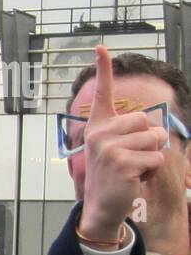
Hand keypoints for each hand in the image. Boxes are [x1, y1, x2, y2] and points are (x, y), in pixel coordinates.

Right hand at [78, 44, 165, 242]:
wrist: (102, 206)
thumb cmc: (113, 176)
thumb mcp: (115, 150)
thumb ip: (129, 133)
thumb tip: (157, 131)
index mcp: (97, 127)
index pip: (103, 93)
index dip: (104, 69)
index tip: (100, 48)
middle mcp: (99, 133)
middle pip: (144, 120)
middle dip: (149, 140)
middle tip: (132, 158)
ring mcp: (108, 147)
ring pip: (153, 139)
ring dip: (152, 156)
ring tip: (133, 169)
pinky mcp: (121, 162)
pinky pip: (155, 158)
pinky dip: (152, 170)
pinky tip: (134, 178)